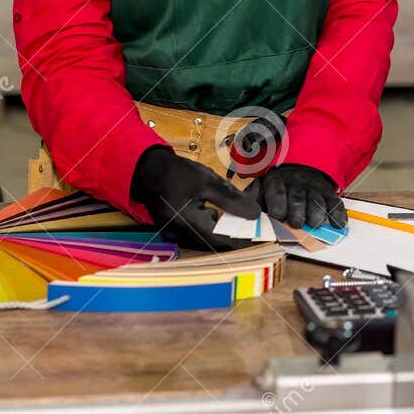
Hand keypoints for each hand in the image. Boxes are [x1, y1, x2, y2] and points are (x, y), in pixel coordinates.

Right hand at [130, 146, 259, 250]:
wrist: (148, 170)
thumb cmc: (176, 173)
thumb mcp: (206, 180)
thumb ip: (230, 199)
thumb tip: (254, 214)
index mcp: (187, 222)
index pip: (223, 241)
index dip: (245, 242)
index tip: (265, 240)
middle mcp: (180, 235)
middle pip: (216, 243)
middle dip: (238, 238)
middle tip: (259, 232)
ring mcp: (176, 235)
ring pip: (208, 240)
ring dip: (227, 234)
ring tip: (247, 225)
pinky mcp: (176, 231)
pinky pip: (199, 235)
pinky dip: (215, 229)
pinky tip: (225, 220)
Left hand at [255, 164, 345, 229]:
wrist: (301, 168)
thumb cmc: (278, 187)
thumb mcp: (261, 187)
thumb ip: (253, 199)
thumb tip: (246, 213)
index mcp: (277, 181)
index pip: (277, 192)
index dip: (278, 205)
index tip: (278, 217)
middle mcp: (297, 183)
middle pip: (297, 199)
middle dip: (297, 213)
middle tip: (297, 224)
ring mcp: (314, 188)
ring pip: (316, 201)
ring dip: (317, 215)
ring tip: (315, 225)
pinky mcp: (329, 194)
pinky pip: (335, 204)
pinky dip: (338, 215)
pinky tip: (337, 225)